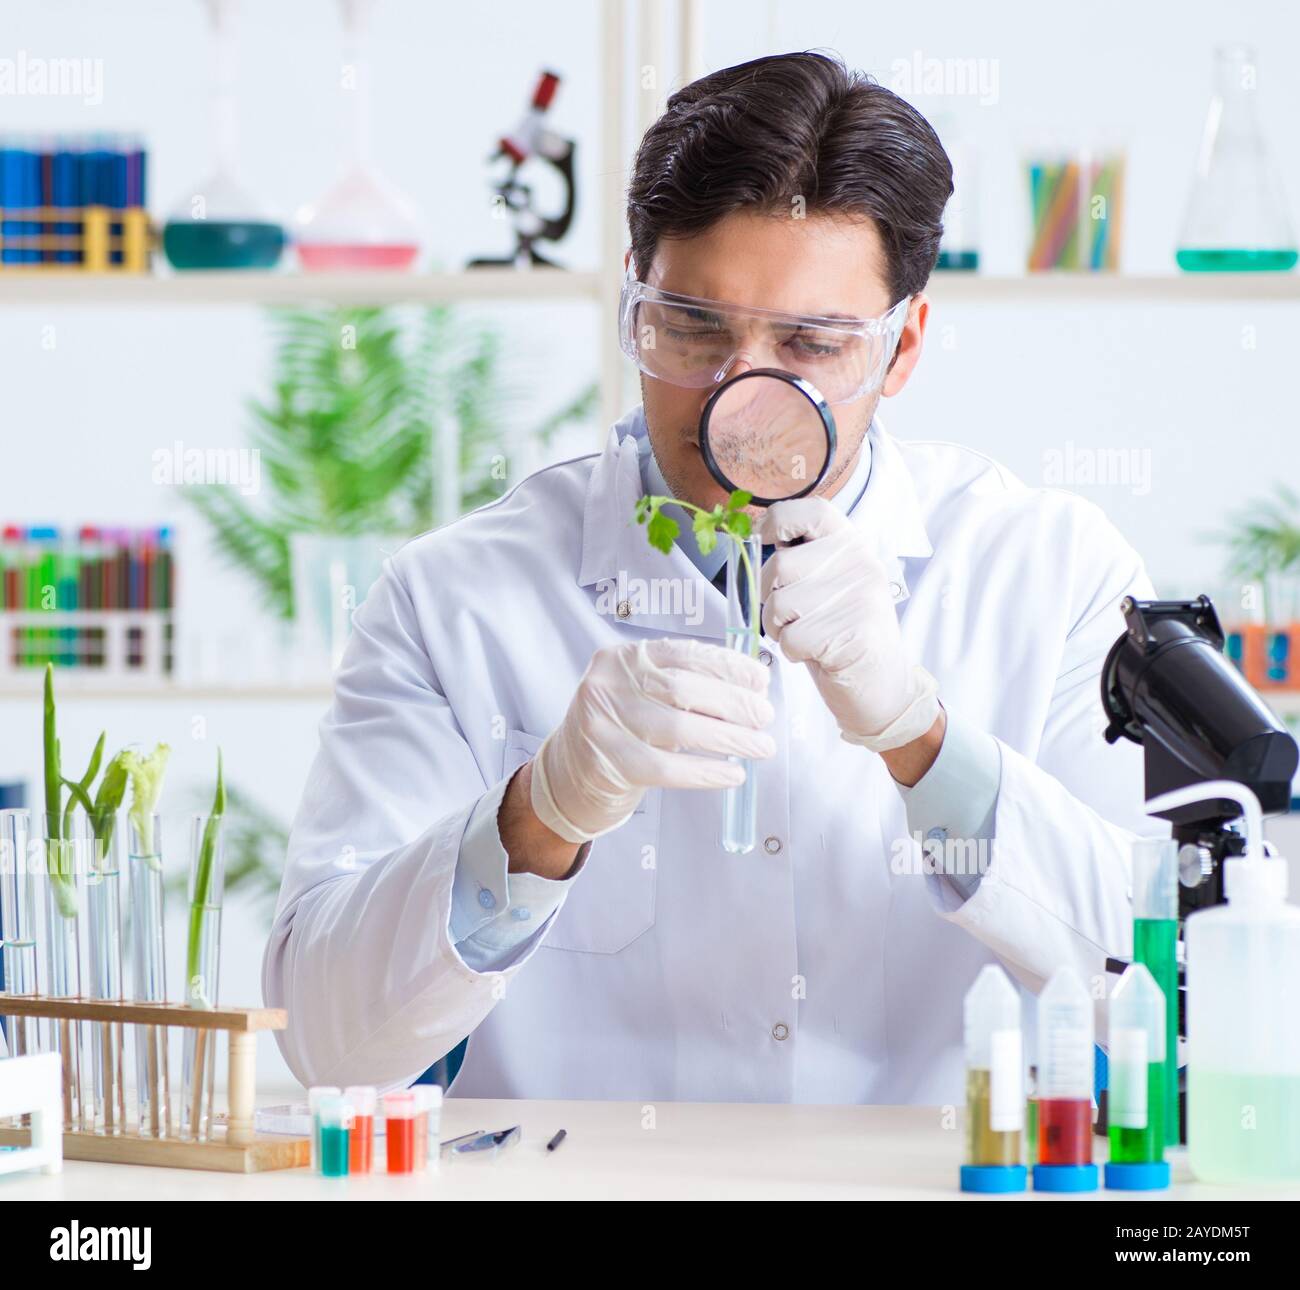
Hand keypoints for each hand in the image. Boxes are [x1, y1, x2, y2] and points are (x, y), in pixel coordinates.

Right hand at [530, 638, 775, 843]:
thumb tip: (751, 688)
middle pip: (684, 688)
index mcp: (624, 657)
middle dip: (734, 703)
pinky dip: (706, 772)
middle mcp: (610, 683)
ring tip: (761, 746)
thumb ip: (684, 684)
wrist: (568, 775)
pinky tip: (733, 774)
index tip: (760, 680)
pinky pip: (667, 767)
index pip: (683, 653)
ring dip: (730, 738)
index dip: (728, 666)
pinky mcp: (608, 761)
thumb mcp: (643, 695)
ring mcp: (604, 722)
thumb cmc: (621, 731)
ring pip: (679, 727)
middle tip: (766, 716)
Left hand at [759, 498, 938, 750]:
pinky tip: (816, 654)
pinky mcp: (854, 635)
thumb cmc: (840, 632)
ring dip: (778, 629)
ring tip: (804, 636)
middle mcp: (860, 564)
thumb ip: (800, 558)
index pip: (811, 511)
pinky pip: (792, 639)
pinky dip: (792, 652)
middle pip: (779, 565)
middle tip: (788, 616)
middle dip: (768, 597)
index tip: (764, 542)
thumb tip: (753, 534)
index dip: (777, 522)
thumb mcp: (825, 584)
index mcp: (852, 545)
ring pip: (779, 605)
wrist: (882, 687)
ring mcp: (861, 598)